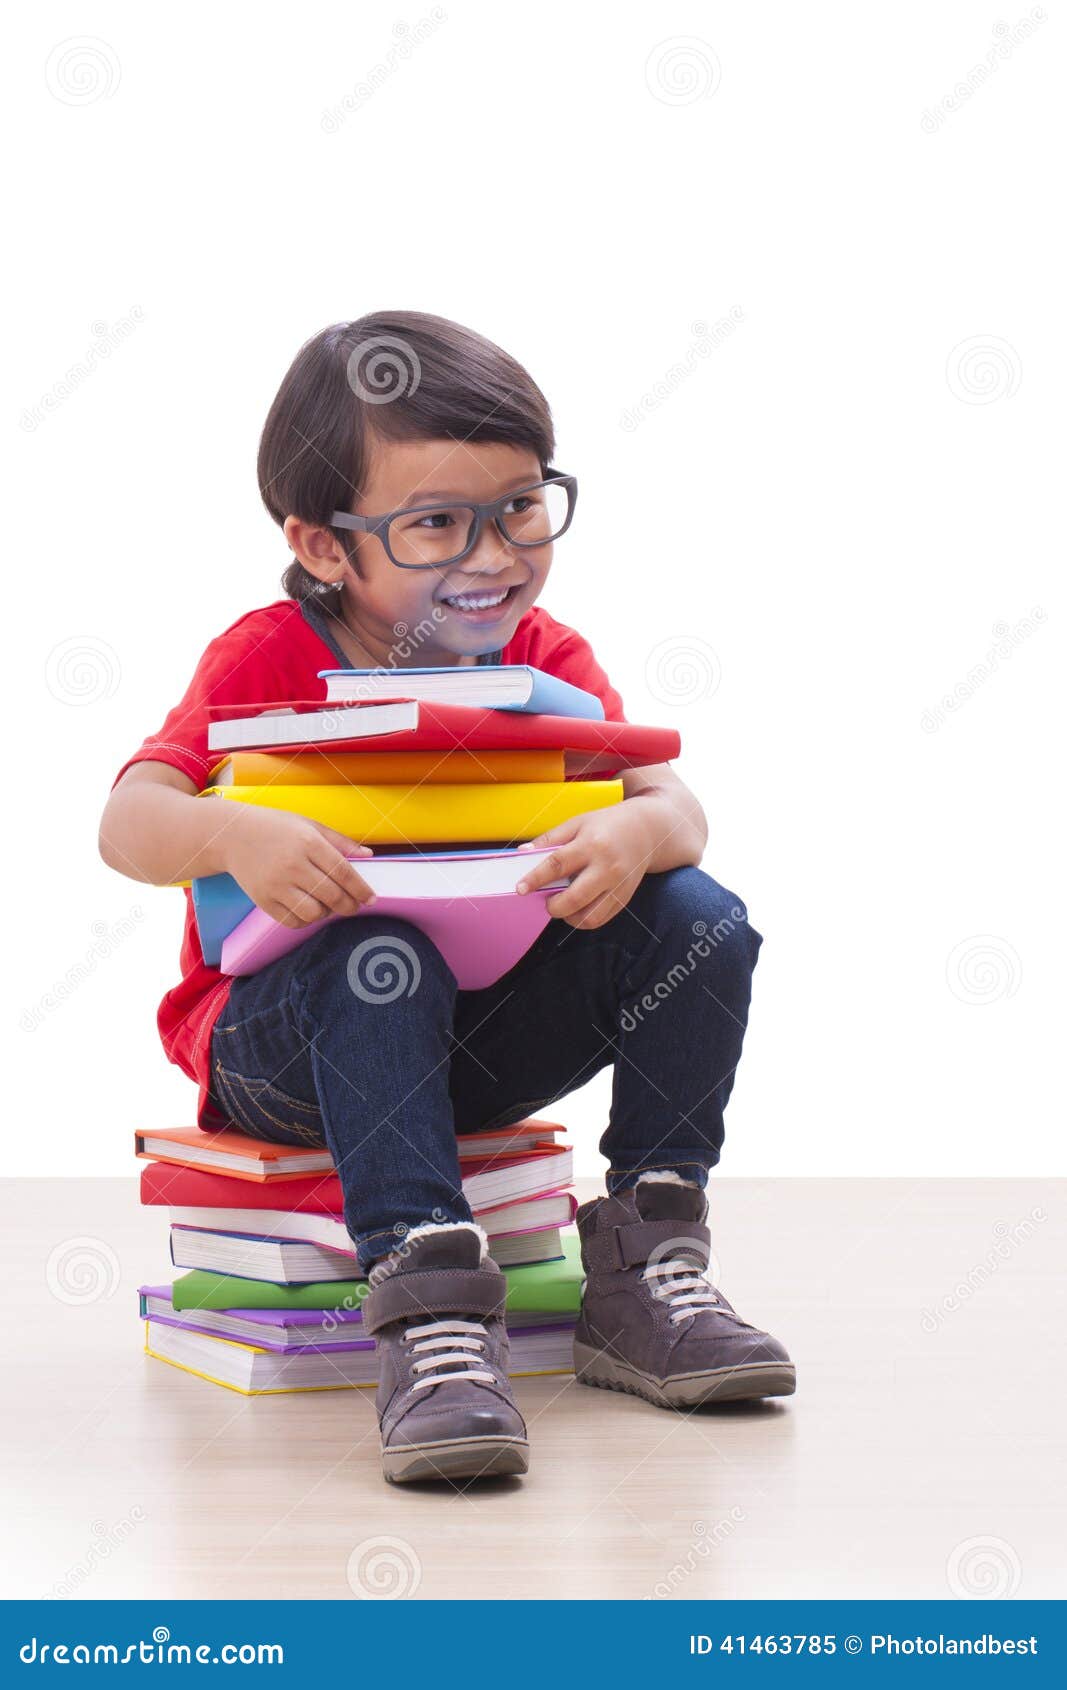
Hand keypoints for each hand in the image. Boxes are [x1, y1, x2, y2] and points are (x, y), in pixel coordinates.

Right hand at [219, 803, 376, 928]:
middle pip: (332, 895)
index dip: (361, 889)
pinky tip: (308, 909)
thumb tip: (368, 855)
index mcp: (308, 843)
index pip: (343, 872)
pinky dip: (305, 920)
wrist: (232, 835)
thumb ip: (340, 841)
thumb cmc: (276, 828)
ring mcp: (276, 884)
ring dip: (326, 913)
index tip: (371, 899)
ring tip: (327, 905)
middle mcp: (293, 864)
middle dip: (349, 905)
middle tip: (354, 906)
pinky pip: (292, 921)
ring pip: (314, 913)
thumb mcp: (309, 825)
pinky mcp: (262, 899)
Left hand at [514, 801, 656, 929]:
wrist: (647, 831)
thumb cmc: (607, 825)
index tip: (520, 889)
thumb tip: (522, 853)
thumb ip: (550, 838)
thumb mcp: (577, 822)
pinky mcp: (625, 898)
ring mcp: (619, 885)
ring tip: (563, 906)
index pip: (558, 865)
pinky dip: (584, 919)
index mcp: (592, 844)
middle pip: (574, 898)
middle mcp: (607, 867)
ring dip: (569, 918)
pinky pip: (601, 919)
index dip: (535, 879)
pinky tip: (578, 908)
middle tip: (547, 900)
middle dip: (553, 906)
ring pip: (589, 917)